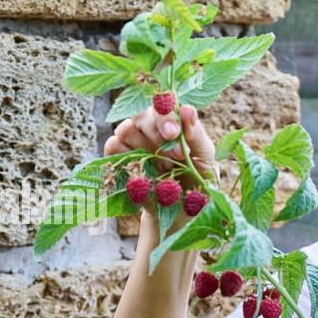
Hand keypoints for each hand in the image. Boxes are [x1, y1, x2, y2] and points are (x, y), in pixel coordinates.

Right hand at [103, 102, 217, 186]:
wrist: (181, 213)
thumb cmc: (197, 182)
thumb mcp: (205, 159)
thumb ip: (196, 134)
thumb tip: (187, 109)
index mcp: (172, 121)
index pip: (163, 103)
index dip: (165, 114)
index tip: (174, 134)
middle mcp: (149, 128)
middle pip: (141, 113)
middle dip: (156, 130)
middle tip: (175, 155)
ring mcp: (132, 142)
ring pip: (125, 129)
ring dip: (144, 148)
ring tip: (166, 169)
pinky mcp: (118, 159)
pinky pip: (113, 148)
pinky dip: (127, 159)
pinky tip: (146, 175)